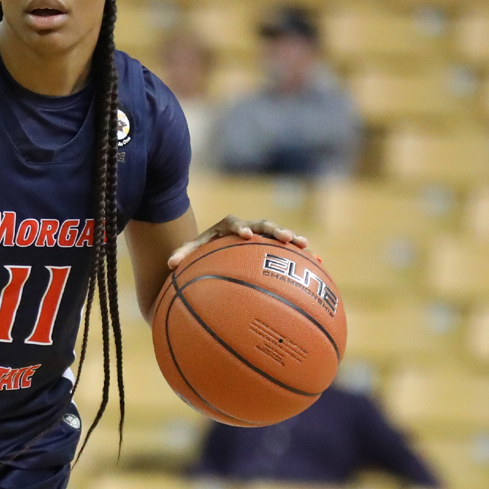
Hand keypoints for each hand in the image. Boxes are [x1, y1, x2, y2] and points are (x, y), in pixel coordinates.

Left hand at [166, 215, 308, 270]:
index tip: (246, 235)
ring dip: (293, 239)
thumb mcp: (192, 251)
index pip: (234, 223)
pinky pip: (290, 250)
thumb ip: (183, 255)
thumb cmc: (203, 250)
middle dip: (275, 230)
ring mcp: (263, 235)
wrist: (217, 245)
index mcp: (228, 226)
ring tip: (306, 246)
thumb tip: (169, 265)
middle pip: (264, 225)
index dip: (241, 228)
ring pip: (280, 234)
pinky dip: (303, 255)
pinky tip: (319, 264)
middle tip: (286, 238)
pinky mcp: (273, 245)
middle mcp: (249, 227)